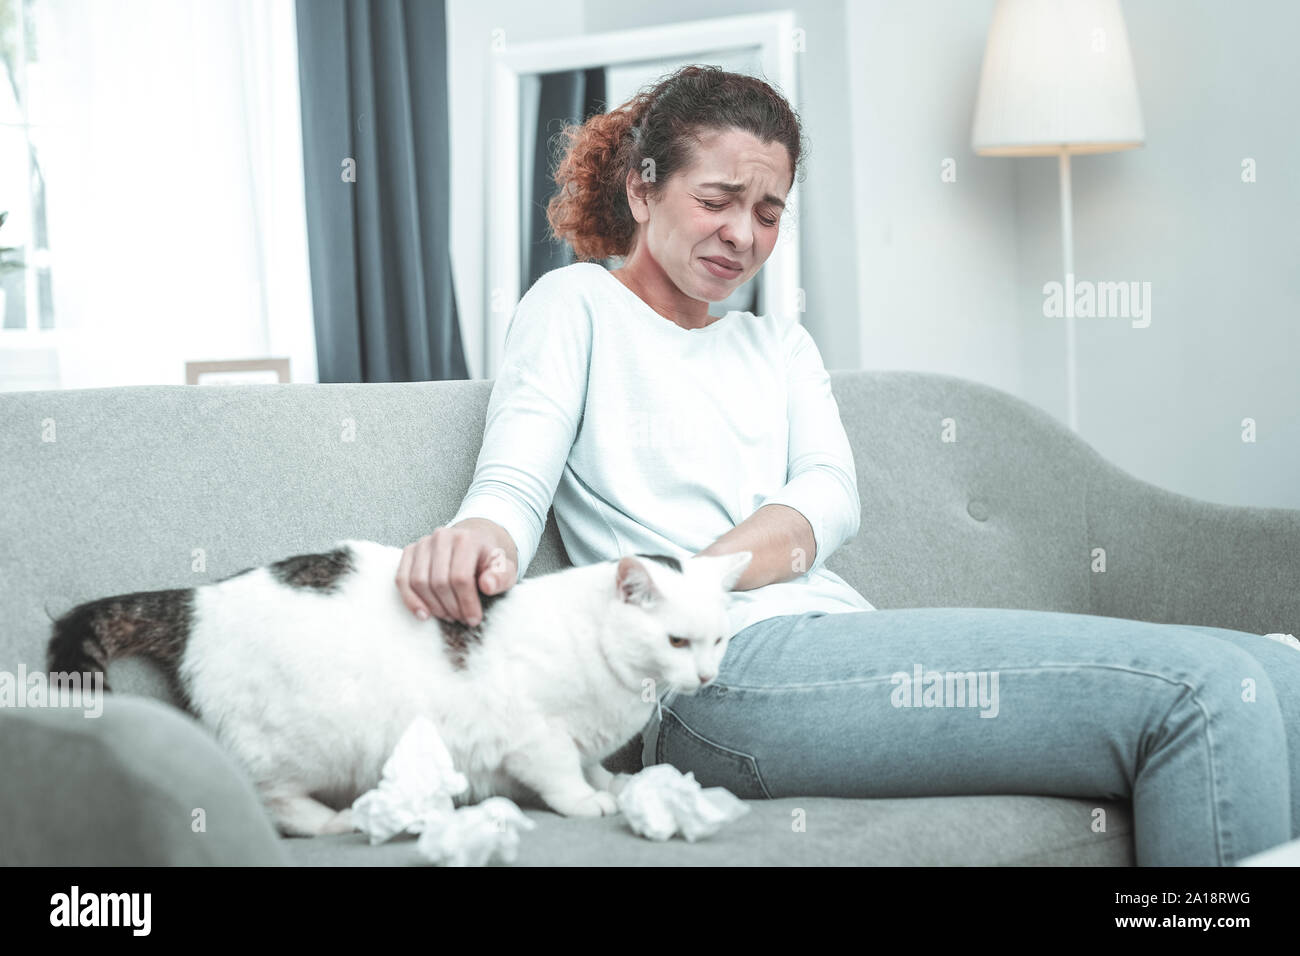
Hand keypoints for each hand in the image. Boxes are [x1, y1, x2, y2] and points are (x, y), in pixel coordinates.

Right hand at [395, 524, 516, 625]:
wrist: (474, 544)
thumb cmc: (488, 561)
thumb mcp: (504, 569)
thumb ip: (501, 577)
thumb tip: (487, 585)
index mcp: (466, 539)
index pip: (461, 577)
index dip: (466, 603)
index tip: (474, 620)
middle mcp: (442, 536)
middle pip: (439, 582)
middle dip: (451, 607)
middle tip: (461, 619)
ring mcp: (423, 543)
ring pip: (418, 582)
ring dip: (433, 606)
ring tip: (448, 616)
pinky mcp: (410, 551)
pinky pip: (402, 579)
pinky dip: (410, 600)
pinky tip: (424, 614)